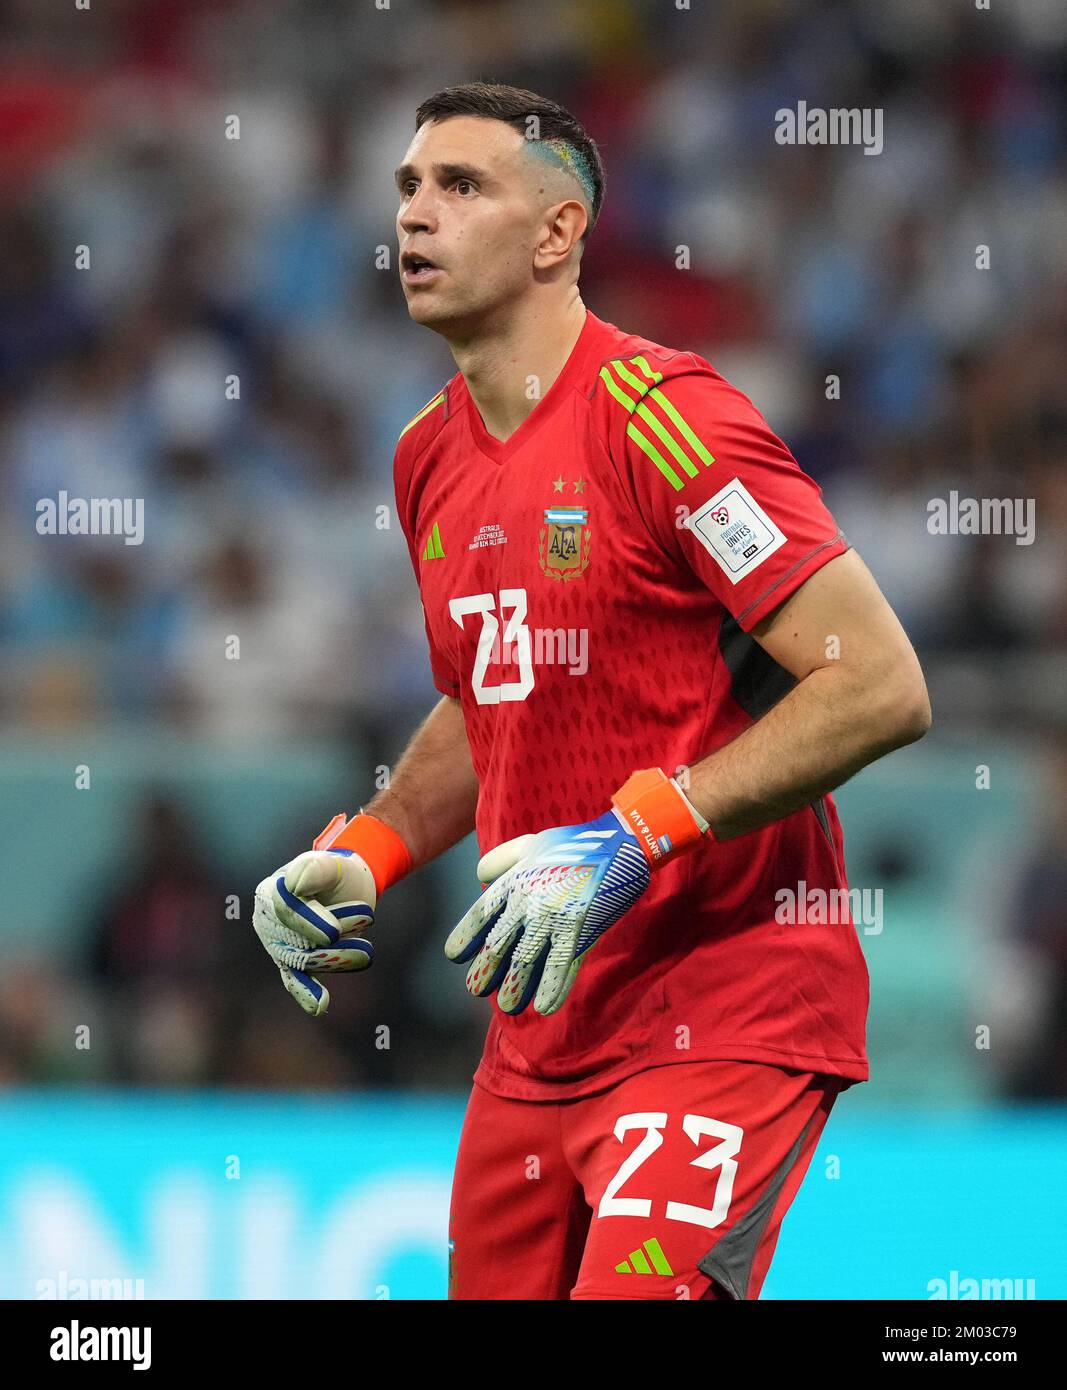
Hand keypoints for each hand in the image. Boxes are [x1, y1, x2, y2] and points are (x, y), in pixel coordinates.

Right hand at [253, 849, 376, 1016]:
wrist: (347, 888)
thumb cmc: (337, 872)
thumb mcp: (329, 863)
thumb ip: (314, 870)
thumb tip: (294, 885)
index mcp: (270, 894)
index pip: (286, 912)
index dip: (310, 922)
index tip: (334, 932)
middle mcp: (268, 923)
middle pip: (295, 942)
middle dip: (331, 942)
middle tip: (367, 922)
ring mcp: (280, 946)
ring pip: (306, 962)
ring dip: (338, 959)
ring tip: (367, 952)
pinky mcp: (295, 963)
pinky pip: (297, 981)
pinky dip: (307, 993)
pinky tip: (319, 1006)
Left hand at [444, 810, 651, 1016]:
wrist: (619, 844)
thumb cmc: (574, 844)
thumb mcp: (530, 843)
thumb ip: (500, 859)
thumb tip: (481, 880)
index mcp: (514, 880)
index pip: (481, 914)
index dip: (466, 936)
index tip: (454, 955)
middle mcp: (527, 902)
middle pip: (499, 943)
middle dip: (486, 970)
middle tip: (476, 989)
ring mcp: (552, 918)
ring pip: (525, 961)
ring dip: (514, 987)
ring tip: (507, 1006)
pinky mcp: (578, 930)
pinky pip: (561, 966)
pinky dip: (552, 988)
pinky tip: (544, 1007)